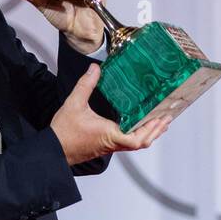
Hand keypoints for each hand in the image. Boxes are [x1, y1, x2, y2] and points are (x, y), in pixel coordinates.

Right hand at [49, 62, 171, 165]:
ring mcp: (110, 146)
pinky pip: (127, 142)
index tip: (160, 118)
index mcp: (110, 135)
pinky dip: (137, 134)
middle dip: (156, 130)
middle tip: (167, 117)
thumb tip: (95, 69)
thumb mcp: (74, 104)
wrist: (53, 151)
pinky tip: (138, 126)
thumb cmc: (64, 133)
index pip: (137, 138)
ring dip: (149, 133)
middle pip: (142, 142)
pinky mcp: (105, 146)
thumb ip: (86, 85)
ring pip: (135, 143)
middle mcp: (113, 143)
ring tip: (158, 122)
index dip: (151, 129)